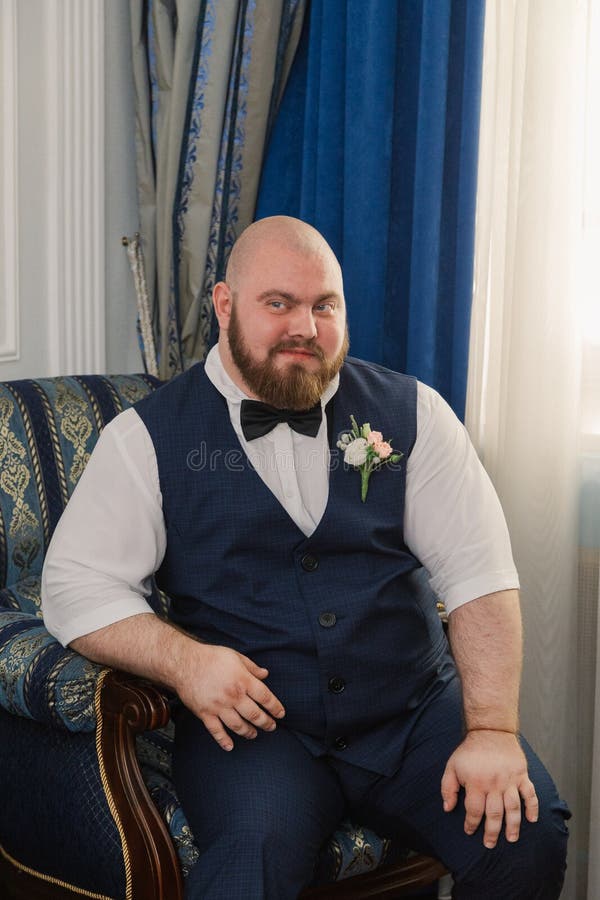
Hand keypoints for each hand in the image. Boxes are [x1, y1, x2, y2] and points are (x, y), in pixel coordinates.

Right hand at [176, 643, 285, 750]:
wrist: (184, 663)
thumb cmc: (211, 657)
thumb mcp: (235, 656)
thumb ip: (251, 667)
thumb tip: (265, 674)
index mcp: (243, 680)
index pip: (265, 697)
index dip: (275, 707)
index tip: (281, 713)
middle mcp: (233, 696)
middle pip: (254, 715)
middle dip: (266, 723)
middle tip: (271, 727)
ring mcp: (219, 706)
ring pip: (238, 726)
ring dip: (249, 732)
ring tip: (254, 734)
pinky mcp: (205, 714)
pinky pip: (216, 731)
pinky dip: (224, 740)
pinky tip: (230, 746)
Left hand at [441, 729, 537, 847]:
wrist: (490, 730)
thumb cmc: (470, 750)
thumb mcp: (452, 766)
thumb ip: (448, 787)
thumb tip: (448, 808)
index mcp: (476, 783)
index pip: (474, 811)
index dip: (471, 824)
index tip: (469, 831)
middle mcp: (494, 784)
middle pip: (494, 814)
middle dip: (492, 832)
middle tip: (490, 844)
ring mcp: (510, 780)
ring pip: (513, 808)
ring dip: (513, 826)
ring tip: (512, 839)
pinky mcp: (521, 775)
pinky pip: (530, 794)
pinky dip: (533, 807)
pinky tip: (532, 820)